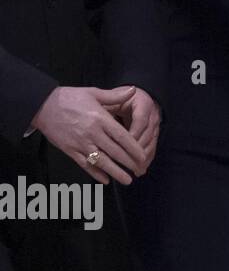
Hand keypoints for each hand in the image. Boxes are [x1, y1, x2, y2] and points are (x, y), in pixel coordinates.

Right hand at [31, 86, 148, 184]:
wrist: (42, 105)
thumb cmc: (69, 98)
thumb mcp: (93, 92)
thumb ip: (115, 95)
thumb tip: (134, 90)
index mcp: (100, 119)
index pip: (122, 137)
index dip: (134, 149)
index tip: (143, 156)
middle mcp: (92, 133)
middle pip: (115, 151)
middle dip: (129, 163)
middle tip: (140, 170)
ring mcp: (80, 144)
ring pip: (101, 161)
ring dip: (115, 172)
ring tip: (127, 180)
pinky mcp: (70, 150)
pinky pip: (85, 164)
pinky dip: (95, 173)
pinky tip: (105, 180)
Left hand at [113, 87, 160, 170]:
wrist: (139, 96)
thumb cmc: (122, 97)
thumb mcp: (114, 96)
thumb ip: (110, 102)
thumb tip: (101, 114)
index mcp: (144, 103)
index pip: (140, 120)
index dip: (133, 133)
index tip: (122, 146)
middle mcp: (153, 115)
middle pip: (147, 135)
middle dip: (138, 151)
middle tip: (130, 164)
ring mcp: (156, 125)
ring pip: (151, 143)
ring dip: (144, 158)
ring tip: (136, 170)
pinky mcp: (155, 133)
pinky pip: (153, 147)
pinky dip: (148, 159)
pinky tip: (142, 168)